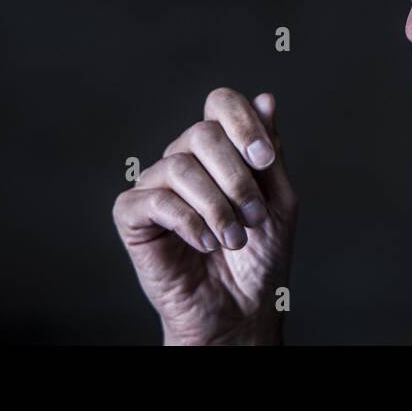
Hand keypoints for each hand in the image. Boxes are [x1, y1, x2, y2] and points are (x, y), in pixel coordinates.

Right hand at [112, 88, 296, 343]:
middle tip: (254, 216)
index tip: (264, 159)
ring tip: (234, 239)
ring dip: (217, 206)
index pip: (220, 103)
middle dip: (236, 177)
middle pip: (202, 133)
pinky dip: (188, 221)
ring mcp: (157, 185)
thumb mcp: (278, 200)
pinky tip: (206, 244)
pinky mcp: (133, 216)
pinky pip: (155, 200)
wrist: (240, 312)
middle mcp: (186, 159)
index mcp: (221, 149)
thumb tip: (266, 98)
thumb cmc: (260, 258)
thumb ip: (270, 153)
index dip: (242, 122)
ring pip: (180, 166)